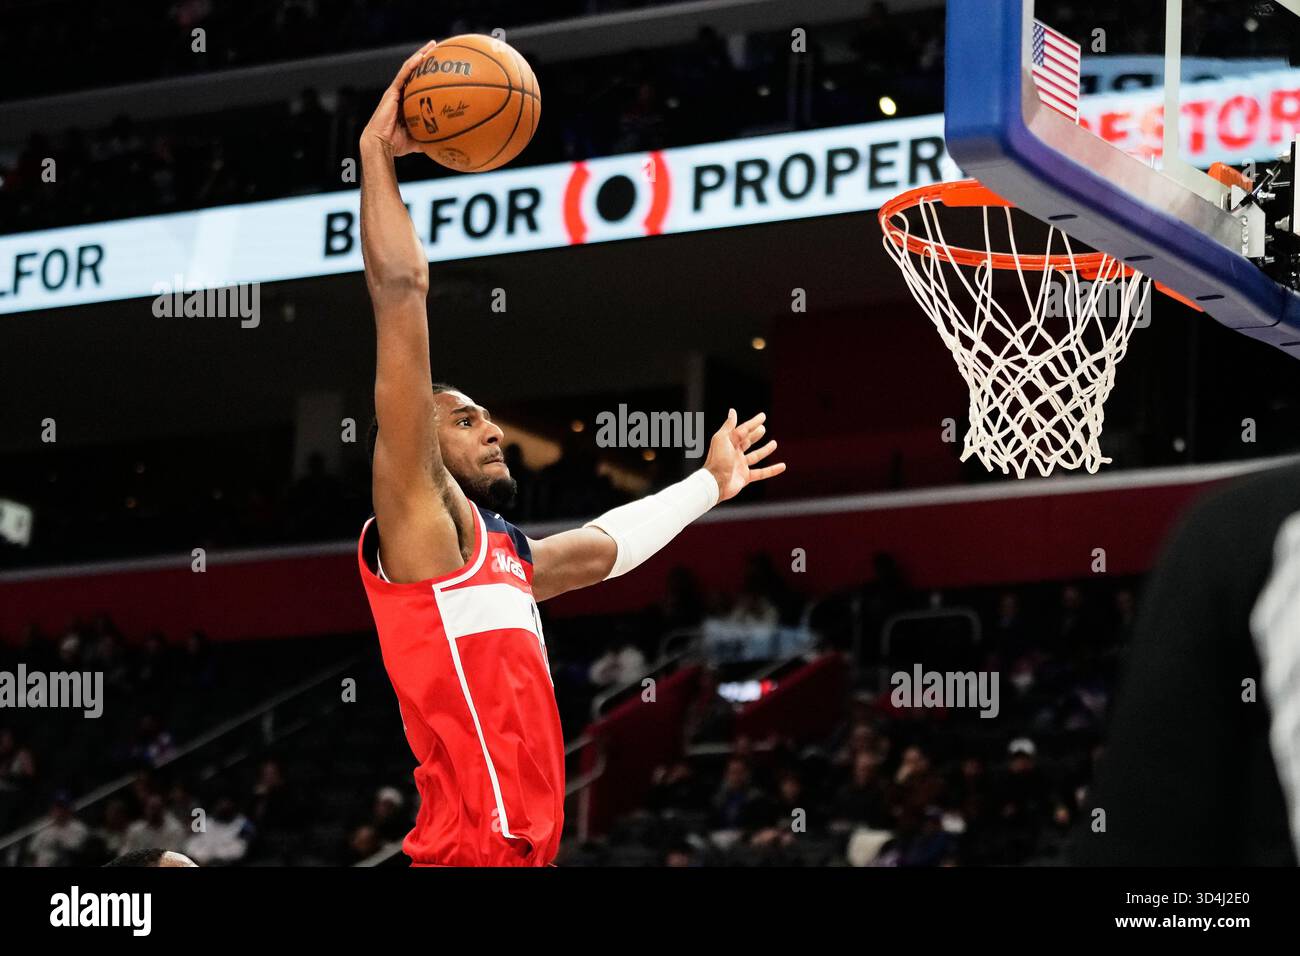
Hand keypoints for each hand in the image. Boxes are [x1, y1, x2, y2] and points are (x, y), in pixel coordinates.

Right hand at [361, 39, 437, 157]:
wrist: (381, 144)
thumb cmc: (396, 144)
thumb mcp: (418, 140)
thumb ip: (430, 138)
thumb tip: (446, 143)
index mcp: (407, 102)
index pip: (420, 84)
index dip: (429, 74)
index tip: (442, 67)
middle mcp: (401, 94)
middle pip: (415, 72)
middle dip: (426, 59)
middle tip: (438, 49)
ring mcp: (396, 91)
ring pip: (409, 68)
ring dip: (421, 55)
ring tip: (432, 45)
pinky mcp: (391, 91)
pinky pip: (403, 74)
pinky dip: (412, 64)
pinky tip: (422, 56)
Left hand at [703, 409, 785, 501]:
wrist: (715, 483)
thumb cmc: (717, 460)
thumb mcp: (721, 439)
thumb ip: (728, 426)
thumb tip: (733, 411)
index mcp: (729, 443)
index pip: (743, 430)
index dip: (753, 423)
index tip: (763, 416)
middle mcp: (734, 453)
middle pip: (747, 442)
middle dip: (755, 435)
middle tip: (763, 428)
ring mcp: (740, 465)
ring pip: (756, 456)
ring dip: (765, 450)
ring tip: (774, 443)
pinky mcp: (745, 477)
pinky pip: (761, 473)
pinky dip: (772, 470)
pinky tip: (782, 466)